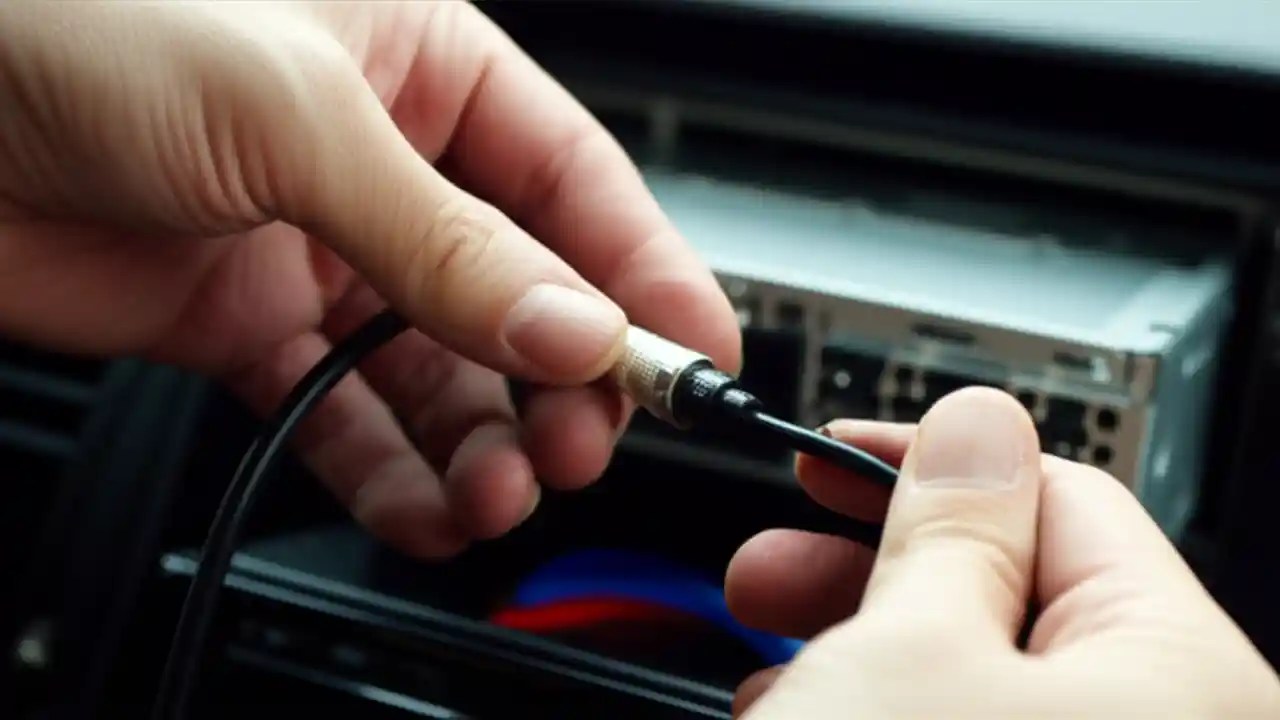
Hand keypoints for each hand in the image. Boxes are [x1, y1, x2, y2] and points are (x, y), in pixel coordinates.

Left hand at [0, 2, 738, 556]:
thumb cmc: (77, 22)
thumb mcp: (293, 114)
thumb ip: (443, 240)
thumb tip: (571, 326)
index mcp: (425, 65)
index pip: (575, 181)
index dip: (643, 271)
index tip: (696, 354)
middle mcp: (387, 161)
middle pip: (523, 290)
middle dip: (563, 377)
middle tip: (582, 442)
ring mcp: (320, 247)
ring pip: (443, 368)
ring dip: (486, 440)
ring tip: (503, 491)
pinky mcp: (250, 324)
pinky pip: (347, 412)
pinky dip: (393, 473)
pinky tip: (429, 509)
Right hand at [726, 388, 1279, 717]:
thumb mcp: (909, 652)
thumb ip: (952, 522)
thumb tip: (978, 422)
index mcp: (1182, 681)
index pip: (1063, 497)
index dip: (929, 460)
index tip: (833, 452)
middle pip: (1011, 592)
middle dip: (868, 569)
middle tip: (776, 562)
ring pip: (976, 677)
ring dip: (859, 652)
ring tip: (774, 671)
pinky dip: (884, 716)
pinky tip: (804, 716)